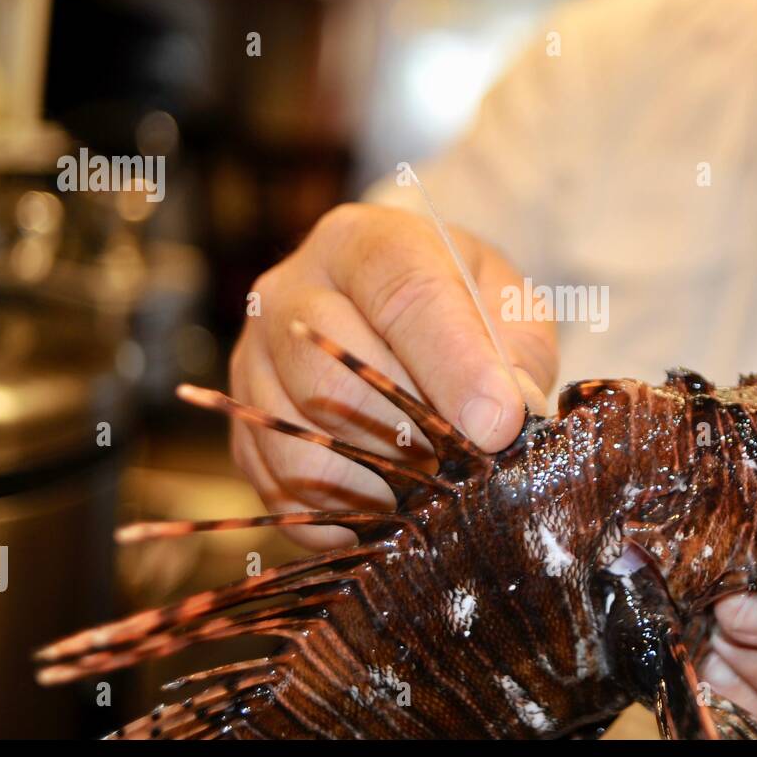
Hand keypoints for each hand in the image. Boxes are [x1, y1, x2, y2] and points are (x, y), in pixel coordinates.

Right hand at [228, 202, 555, 549]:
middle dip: (410, 434)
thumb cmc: (463, 307)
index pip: (403, 296)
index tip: (497, 425)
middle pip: (333, 374)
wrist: (401, 313)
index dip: (453, 366)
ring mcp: (253, 357)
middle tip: (465, 464)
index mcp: (366, 242)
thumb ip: (514, 354)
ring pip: (300, 438)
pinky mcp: (242, 422)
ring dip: (375, 480)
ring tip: (430, 484)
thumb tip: (507, 414)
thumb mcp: (507, 309)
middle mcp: (291, 290)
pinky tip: (389, 510)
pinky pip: (278, 484)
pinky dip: (339, 514)